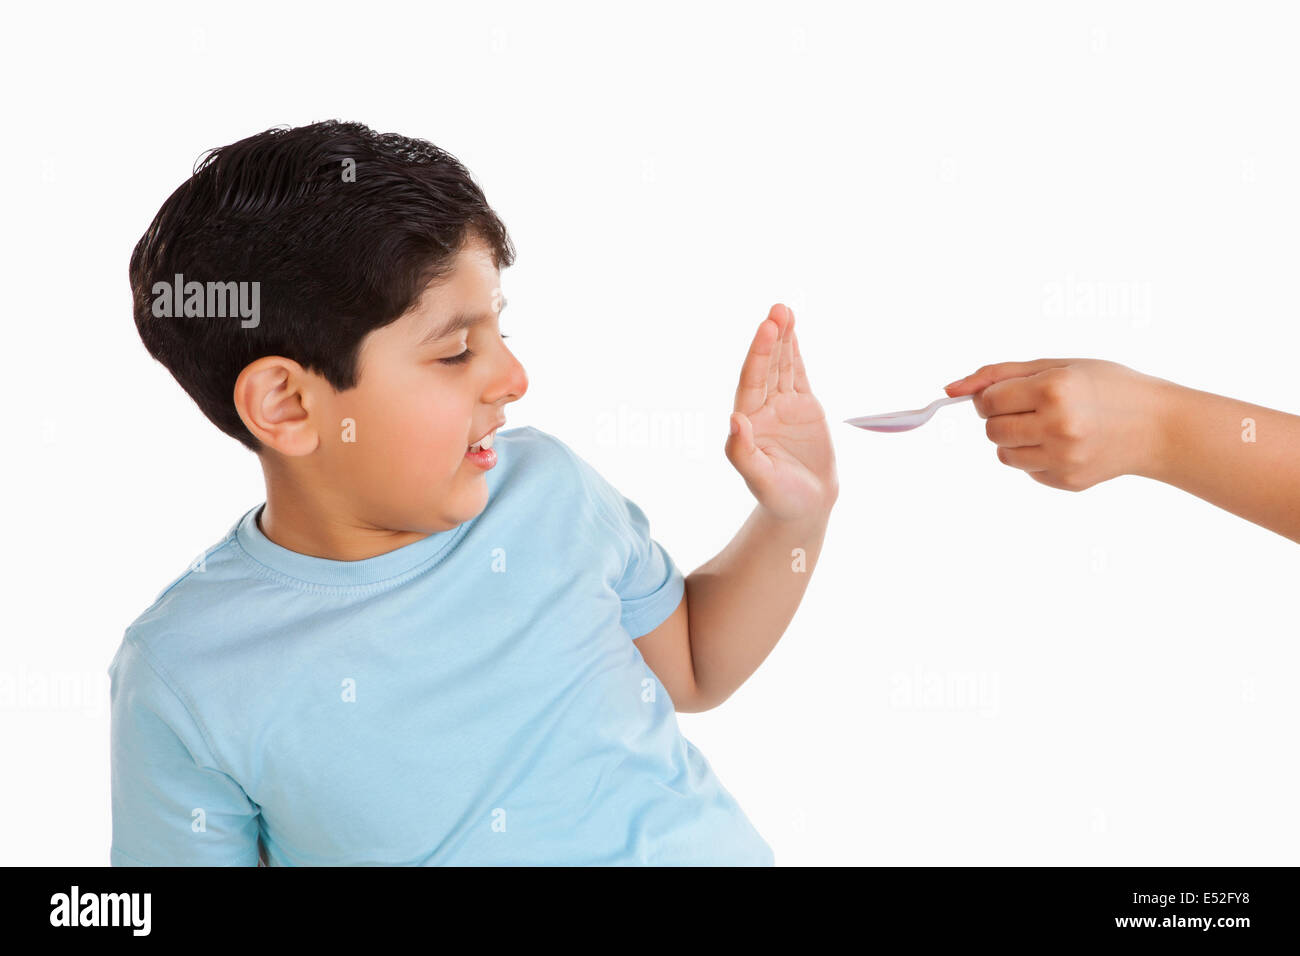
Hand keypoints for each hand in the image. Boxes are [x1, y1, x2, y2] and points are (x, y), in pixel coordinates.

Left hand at [727, 304, 838, 520]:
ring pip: (781, 366)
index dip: (758, 355)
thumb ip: (743, 452)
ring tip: (784, 310)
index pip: (752, 382)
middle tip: (777, 311)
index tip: (766, 330)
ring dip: (783, 339)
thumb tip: (734, 420)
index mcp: (748, 422)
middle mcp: (762, 409)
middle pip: (766, 367)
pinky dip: (795, 352)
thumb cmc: (779, 497)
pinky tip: (792, 330)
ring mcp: (782, 405)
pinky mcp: (803, 406)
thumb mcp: (760, 479)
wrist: (804, 506)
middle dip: (771, 339)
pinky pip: (798, 373)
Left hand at [943, 358, 1170, 490]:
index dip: (994, 397)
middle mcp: (1058, 425)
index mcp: (1055, 389)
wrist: (1160, 427)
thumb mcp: (1058, 366)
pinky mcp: (1067, 480)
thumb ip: (1000, 374)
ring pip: (1003, 454)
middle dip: (1002, 419)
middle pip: (992, 430)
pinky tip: (1067, 445)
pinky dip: (1036, 457)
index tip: (1013, 394)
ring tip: (1049, 427)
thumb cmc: (1106, 387)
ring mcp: (1064, 457)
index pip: (988, 401)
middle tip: (1033, 410)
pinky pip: (1026, 470)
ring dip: (1015, 440)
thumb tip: (949, 389)